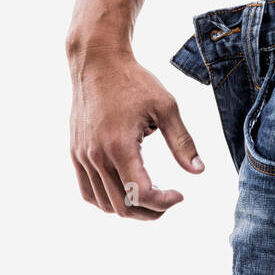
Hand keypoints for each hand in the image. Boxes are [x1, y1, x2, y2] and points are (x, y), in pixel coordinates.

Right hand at [68, 48, 203, 220]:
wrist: (99, 62)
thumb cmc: (135, 81)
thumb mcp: (166, 106)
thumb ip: (182, 141)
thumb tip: (199, 171)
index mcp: (120, 147)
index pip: (141, 194)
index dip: (164, 203)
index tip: (180, 195)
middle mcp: (97, 156)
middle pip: (123, 206)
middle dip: (150, 212)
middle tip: (169, 200)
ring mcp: (82, 157)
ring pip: (104, 203)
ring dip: (129, 208)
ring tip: (151, 197)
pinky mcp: (76, 153)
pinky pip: (87, 191)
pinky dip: (106, 200)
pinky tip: (125, 191)